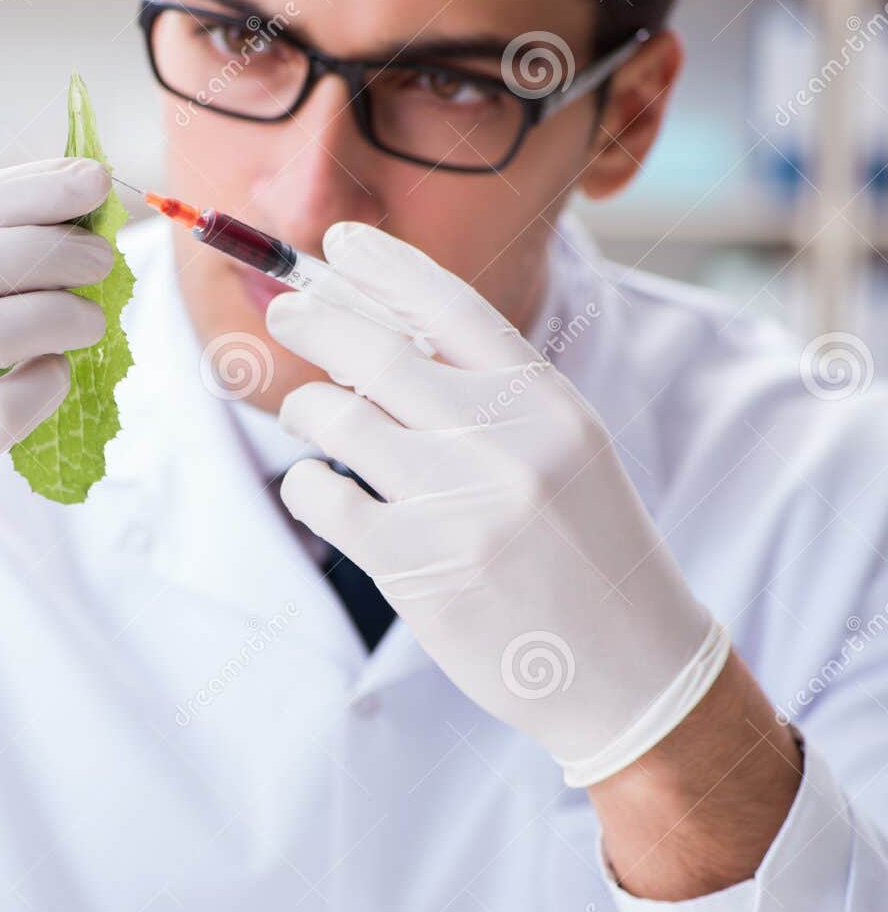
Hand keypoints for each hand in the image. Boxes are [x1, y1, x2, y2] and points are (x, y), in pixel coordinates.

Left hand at [268, 223, 729, 785]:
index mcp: (545, 402)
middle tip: (283, 311)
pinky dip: (307, 486)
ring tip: (311, 419)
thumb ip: (487, 398)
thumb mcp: (563, 451)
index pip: (451, 307)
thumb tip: (376, 340)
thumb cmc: (584, 549)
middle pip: (377, 352)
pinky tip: (320, 490)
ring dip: (306, 412)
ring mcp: (458, 504)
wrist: (628, 666)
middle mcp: (504, 441)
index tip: (338, 244)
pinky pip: (322, 497)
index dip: (386, 268)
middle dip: (316, 321)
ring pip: (336, 420)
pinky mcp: (416, 566)